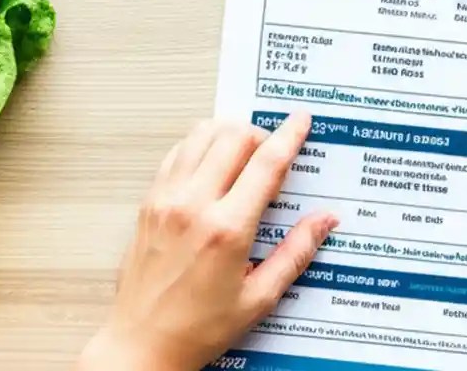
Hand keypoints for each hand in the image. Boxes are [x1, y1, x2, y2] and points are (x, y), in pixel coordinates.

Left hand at [78, 114, 336, 370]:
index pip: (266, 164)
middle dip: (260, 134)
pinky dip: (198, 147)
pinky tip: (210, 165)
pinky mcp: (148, 204)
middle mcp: (193, 206)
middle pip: (233, 137)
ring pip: (200, 135)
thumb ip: (296, 253)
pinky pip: (176, 154)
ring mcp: (165, 201)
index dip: (289, 136)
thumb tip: (325, 221)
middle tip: (273, 151)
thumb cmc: (197, 329)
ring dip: (227, 134)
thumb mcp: (259, 298)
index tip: (301, 121)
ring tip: (242, 153)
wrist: (141, 344)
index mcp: (226, 230)